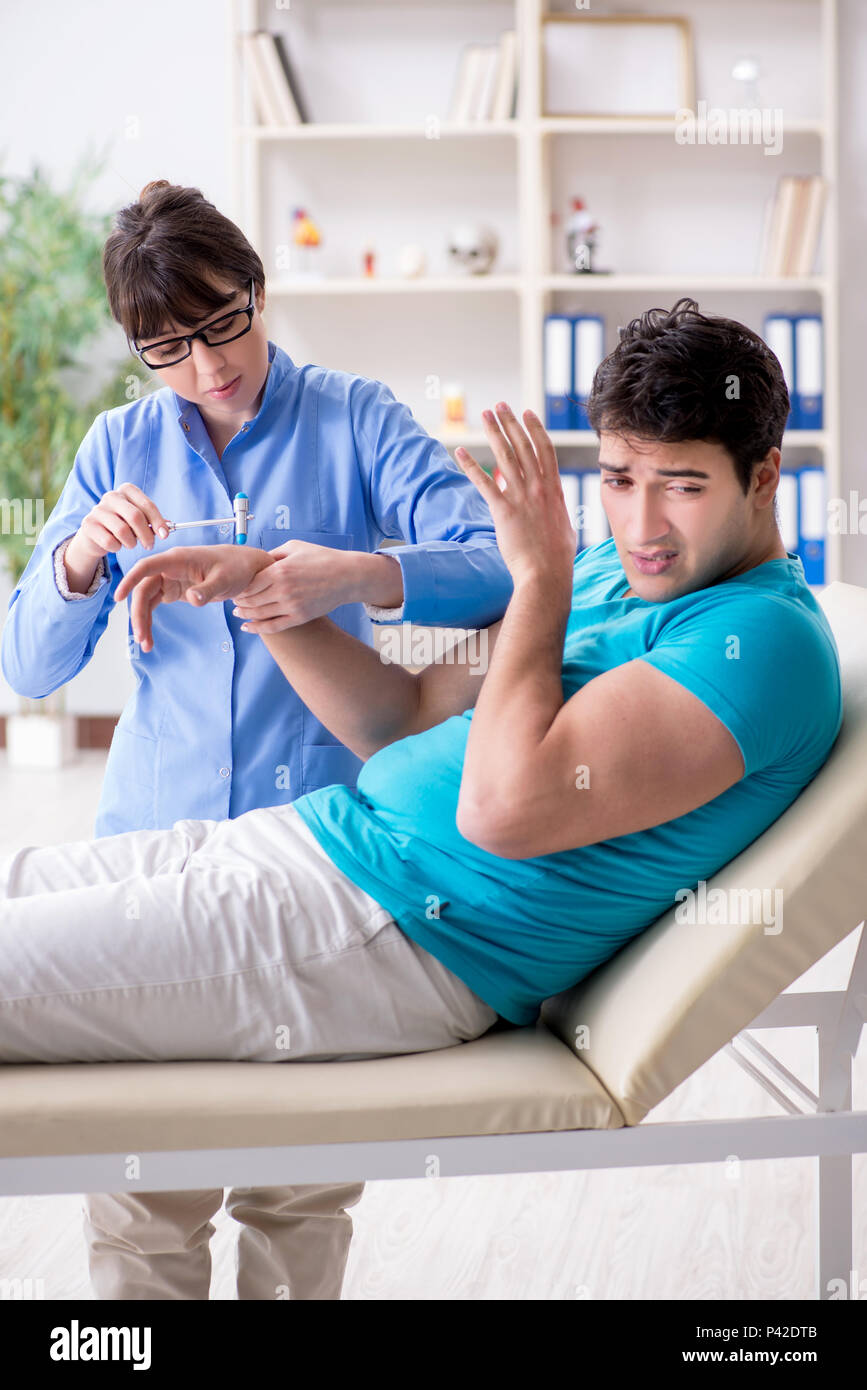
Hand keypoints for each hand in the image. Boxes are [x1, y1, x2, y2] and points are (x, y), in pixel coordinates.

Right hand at [68, 483, 170, 565]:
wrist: (95, 535)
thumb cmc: (123, 525)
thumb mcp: (139, 521)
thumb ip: (153, 522)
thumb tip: (169, 526)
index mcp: (126, 490)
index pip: (147, 505)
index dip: (158, 521)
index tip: (165, 535)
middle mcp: (111, 496)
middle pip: (135, 517)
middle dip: (146, 535)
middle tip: (150, 545)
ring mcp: (97, 509)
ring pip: (122, 530)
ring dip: (131, 542)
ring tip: (130, 544)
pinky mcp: (88, 524)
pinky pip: (110, 541)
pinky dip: (117, 547)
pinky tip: (116, 545)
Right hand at [114, 544, 273, 651]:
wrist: (246, 568)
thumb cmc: (236, 567)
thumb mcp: (225, 579)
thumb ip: (208, 589)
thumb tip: (192, 599)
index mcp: (178, 559)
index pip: (146, 566)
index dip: (130, 580)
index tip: (118, 597)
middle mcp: (169, 567)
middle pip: (143, 589)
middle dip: (138, 614)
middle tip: (141, 638)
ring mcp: (169, 579)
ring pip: (146, 600)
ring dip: (143, 621)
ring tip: (145, 644)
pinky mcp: (174, 590)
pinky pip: (155, 605)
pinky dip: (150, 620)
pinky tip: (149, 638)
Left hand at [231, 539, 357, 632]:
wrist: (347, 576)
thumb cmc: (322, 558)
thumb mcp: (294, 547)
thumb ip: (272, 554)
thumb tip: (257, 561)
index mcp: (280, 571)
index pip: (249, 584)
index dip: (238, 587)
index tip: (235, 587)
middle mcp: (283, 590)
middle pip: (251, 600)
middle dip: (239, 601)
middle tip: (233, 600)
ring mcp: (292, 606)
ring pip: (259, 614)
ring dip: (245, 614)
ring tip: (239, 612)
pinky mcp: (300, 617)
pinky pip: (273, 626)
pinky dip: (257, 628)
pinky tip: (247, 627)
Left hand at [455, 403, 576, 587]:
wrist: (546, 575)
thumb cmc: (557, 559)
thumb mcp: (564, 528)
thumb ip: (556, 512)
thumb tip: (555, 510)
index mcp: (554, 490)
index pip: (545, 450)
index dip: (535, 429)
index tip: (527, 413)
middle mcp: (539, 488)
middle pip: (523, 446)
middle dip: (510, 422)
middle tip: (500, 405)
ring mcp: (521, 497)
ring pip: (505, 456)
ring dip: (493, 433)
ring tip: (484, 416)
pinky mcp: (503, 511)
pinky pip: (484, 482)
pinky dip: (471, 465)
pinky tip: (460, 451)